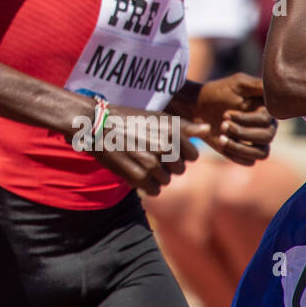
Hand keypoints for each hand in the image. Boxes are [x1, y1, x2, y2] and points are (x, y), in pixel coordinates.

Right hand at [74, 102, 209, 196]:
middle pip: (180, 170)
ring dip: (155, 175)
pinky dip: (146, 185)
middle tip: (149, 154)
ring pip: (166, 181)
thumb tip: (208, 130)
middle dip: (168, 165)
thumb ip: (184, 126)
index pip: (193, 155)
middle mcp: (165, 146)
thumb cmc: (128, 119)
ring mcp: (152, 163)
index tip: (166, 148)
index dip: (181, 154)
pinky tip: (135, 171)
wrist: (97, 125)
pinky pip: (154, 190)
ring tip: (139, 161)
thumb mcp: (157, 116)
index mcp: (172, 131)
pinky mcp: (139, 176)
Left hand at [183, 72, 275, 164]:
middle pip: (266, 137)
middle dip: (242, 132)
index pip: (267, 121)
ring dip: (240, 147)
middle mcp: (266, 127)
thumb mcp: (238, 83)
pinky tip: (221, 144)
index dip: (246, 120)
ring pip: (262, 153)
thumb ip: (259, 85)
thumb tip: (277, 89)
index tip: (226, 114)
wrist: (197, 106)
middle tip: (222, 124)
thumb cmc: (218, 92)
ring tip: (221, 138)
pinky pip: (249, 161)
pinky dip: (236, 155)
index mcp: (267, 111)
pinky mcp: (243, 152)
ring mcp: (255, 141)